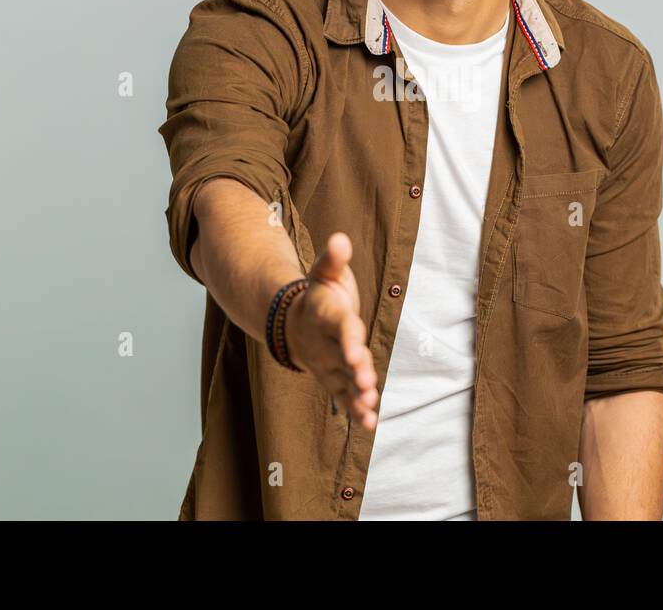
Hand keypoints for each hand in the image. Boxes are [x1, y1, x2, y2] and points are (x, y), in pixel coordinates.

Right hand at [284, 231, 379, 430]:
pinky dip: (355, 411)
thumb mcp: (323, 272)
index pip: (340, 326)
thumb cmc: (318, 294)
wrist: (292, 321)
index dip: (349, 339)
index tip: (357, 352)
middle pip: (341, 357)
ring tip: (370, 407)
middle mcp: (324, 342)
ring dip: (356, 395)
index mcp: (326, 314)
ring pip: (343, 381)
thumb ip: (332, 259)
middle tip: (367, 383)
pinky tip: (370, 424)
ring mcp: (327, 362)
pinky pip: (343, 397)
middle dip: (355, 371)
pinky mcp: (332, 378)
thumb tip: (340, 238)